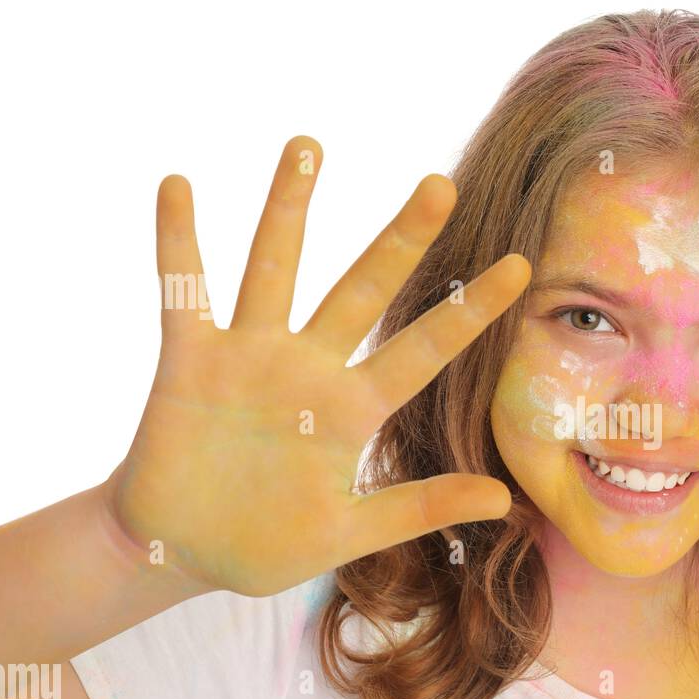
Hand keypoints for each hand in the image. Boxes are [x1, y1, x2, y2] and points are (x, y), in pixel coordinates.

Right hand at [102, 135, 529, 596]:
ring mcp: (249, 357)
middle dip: (401, 239)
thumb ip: (421, 507)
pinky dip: (178, 243)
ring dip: (290, 208)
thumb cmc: (266, 543)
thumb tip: (504, 500)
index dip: (470, 311)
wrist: (180, 554)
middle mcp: (309, 368)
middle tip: (440, 184)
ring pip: (276, 268)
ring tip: (309, 145)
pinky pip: (183, 291)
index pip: (424, 349)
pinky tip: (178, 186)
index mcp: (353, 409)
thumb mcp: (351, 531)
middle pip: (364, 289)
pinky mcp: (189, 361)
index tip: (521, 268)